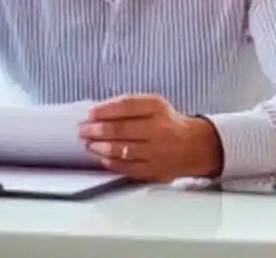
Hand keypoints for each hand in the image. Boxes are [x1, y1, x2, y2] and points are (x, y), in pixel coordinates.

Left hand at [79, 94, 221, 181]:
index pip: (126, 106)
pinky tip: (102, 158)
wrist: (192, 145)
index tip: (90, 113)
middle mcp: (158, 129)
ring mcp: (156, 152)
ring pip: (122, 150)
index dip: (104, 110)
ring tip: (89, 144)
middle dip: (97, 130)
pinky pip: (127, 167)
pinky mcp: (154, 170)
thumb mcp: (153, 104)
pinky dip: (111, 163)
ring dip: (100, 147)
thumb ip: (128, 105)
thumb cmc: (166, 122)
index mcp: (157, 108)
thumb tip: (98, 110)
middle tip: (83, 130)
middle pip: (121, 130)